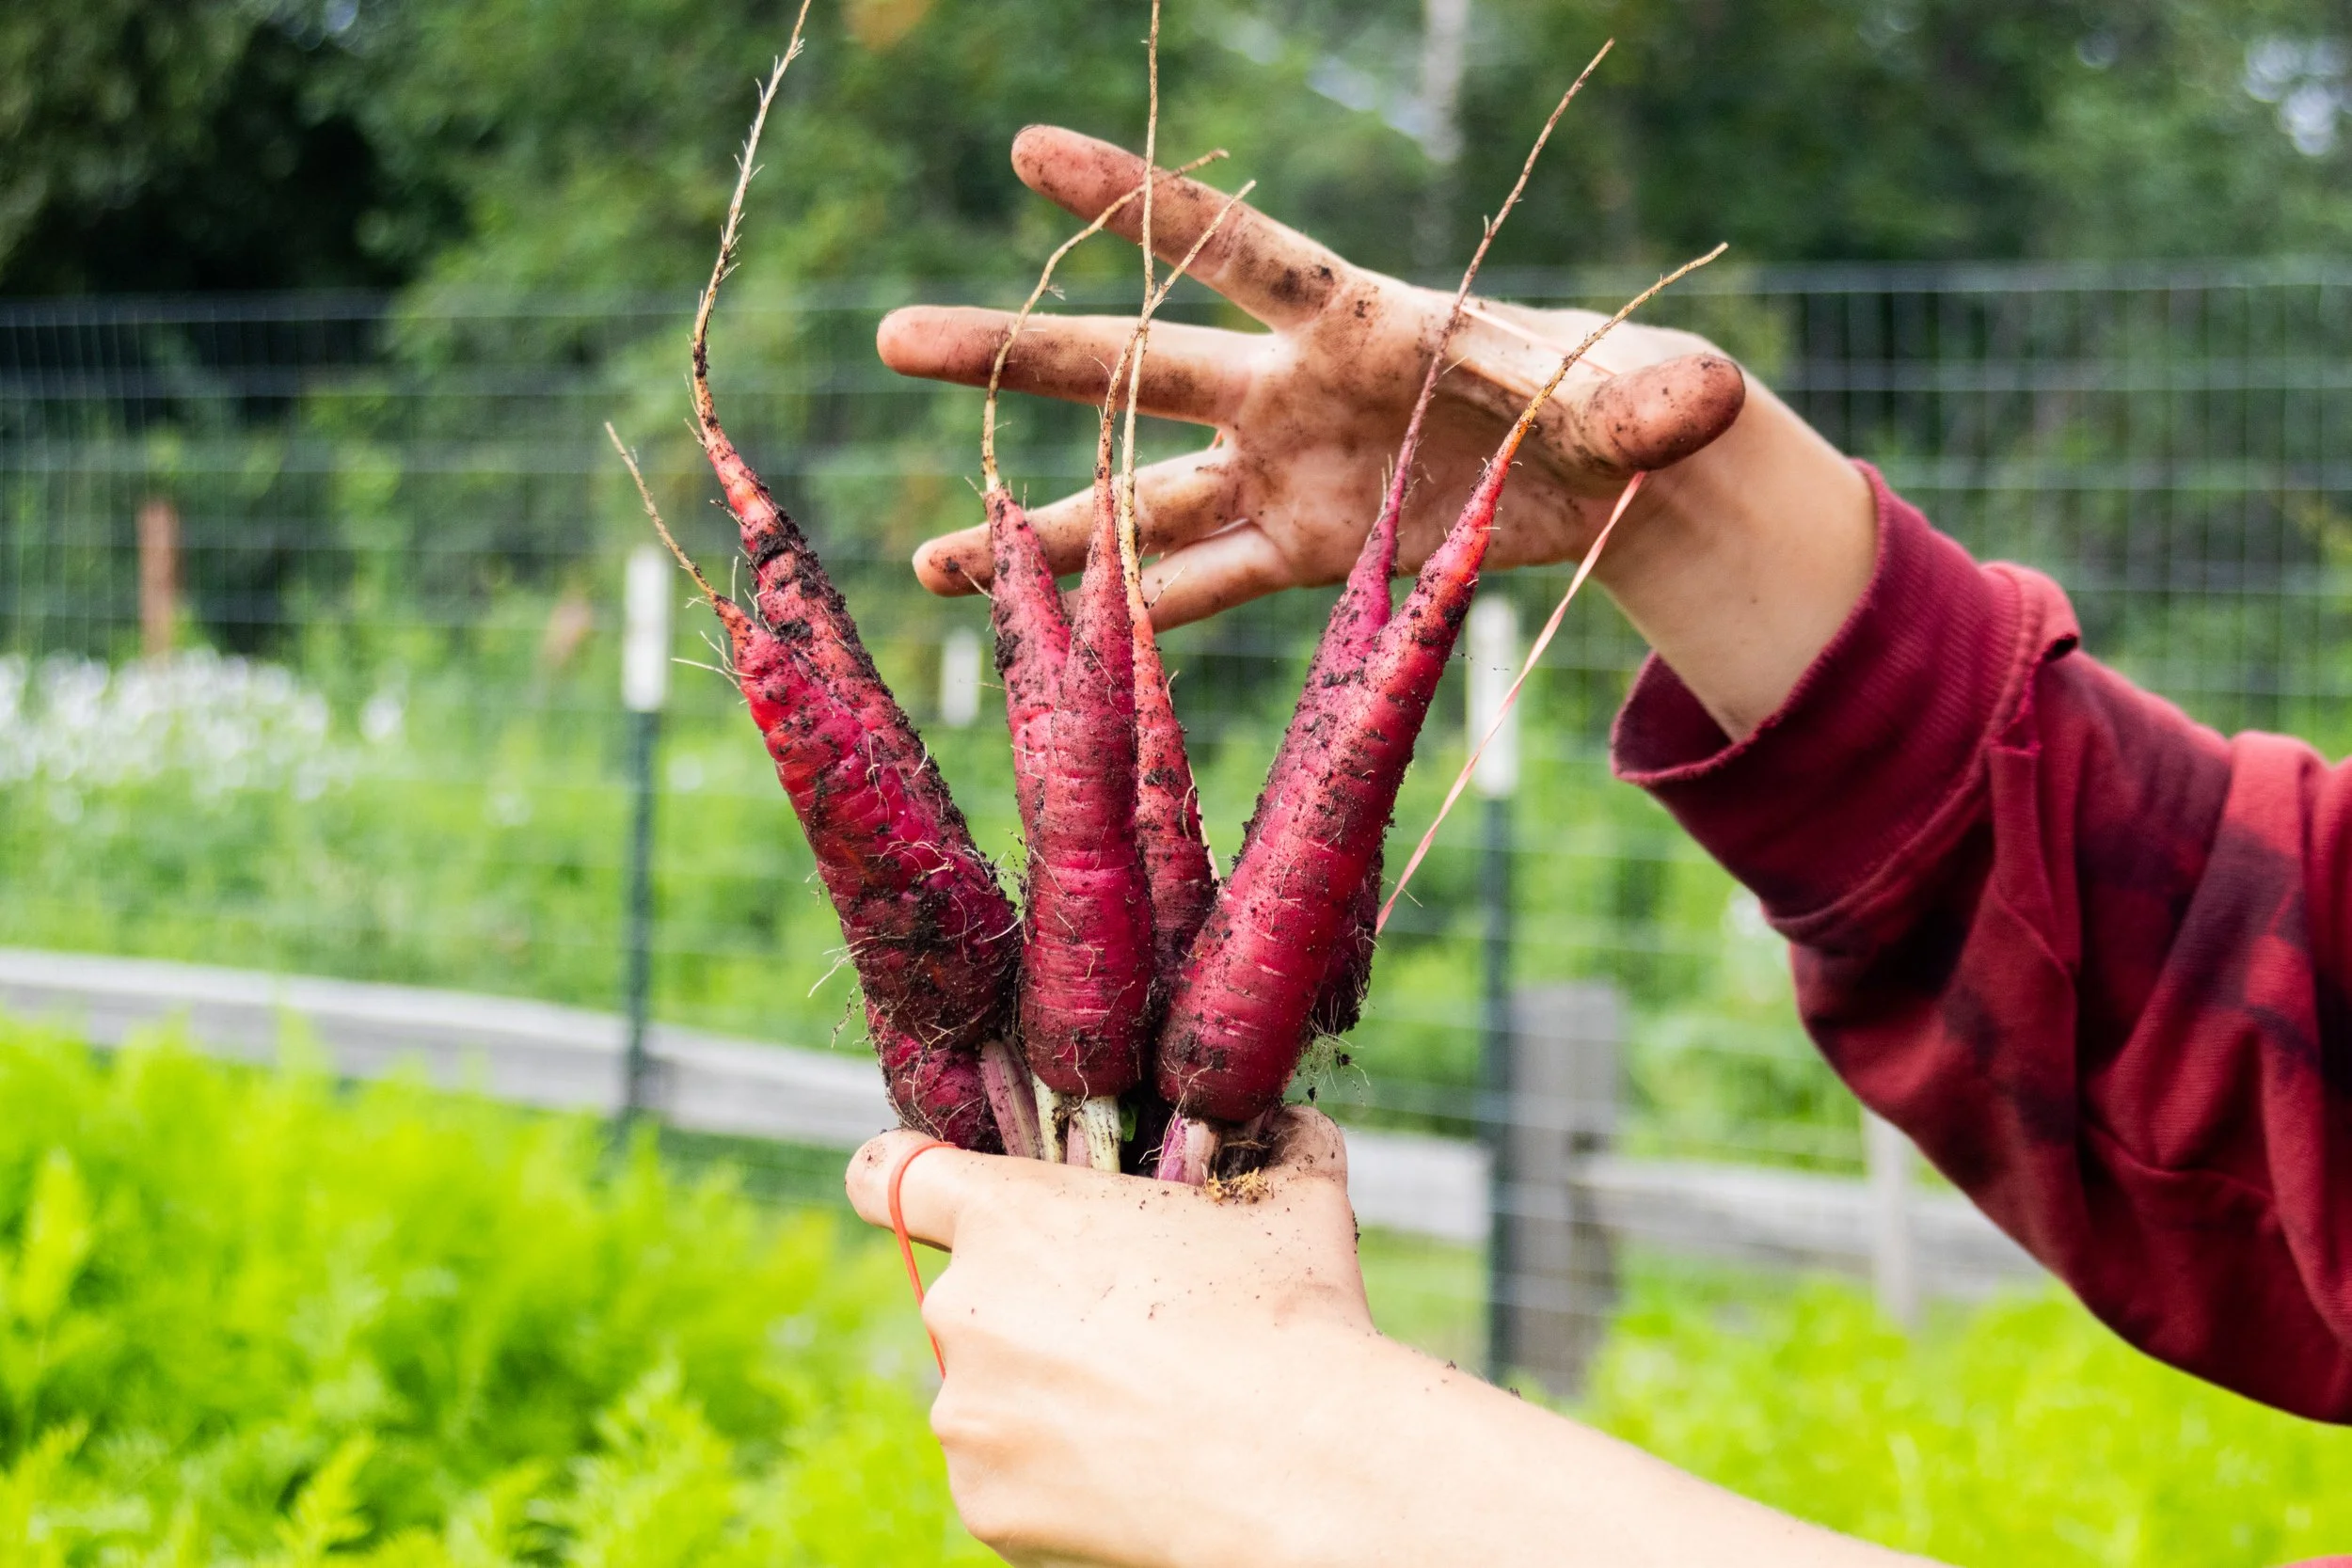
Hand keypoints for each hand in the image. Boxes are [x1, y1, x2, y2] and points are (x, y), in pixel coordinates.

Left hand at [846, 1111, 1379, 1567]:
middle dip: (1035, 1313)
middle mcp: (961, 1308)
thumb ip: (1277, 1147)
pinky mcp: (983, 1504)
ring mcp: (964, 1413)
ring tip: (1147, 1412)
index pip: (886, 1176)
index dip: (900, 1180)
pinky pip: (1007, 1477)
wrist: (1297, 1469)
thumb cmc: (1290, 1318)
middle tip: (1127, 1336)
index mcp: (1007, 1215)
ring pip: (992, 1392)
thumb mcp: (1292, 1201)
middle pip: (972, 1299)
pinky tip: (1132, 1471)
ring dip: (1046, 1397)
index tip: (936, 1203)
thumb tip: (1291, 1127)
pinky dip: (1053, 1478)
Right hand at [878, 126, 1745, 629]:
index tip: (1031, 154)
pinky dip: (1124, 621)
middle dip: (1018, 355)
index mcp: (1362, 319)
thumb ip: (1653, 394)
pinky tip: (1041, 644)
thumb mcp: (1643, 395)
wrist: (1605, 474)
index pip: (1236, 250)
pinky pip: (1196, 590)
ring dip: (1035, 531)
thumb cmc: (1620, 398)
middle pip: (1137, 369)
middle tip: (891, 339)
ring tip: (925, 566)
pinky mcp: (1303, 552)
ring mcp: (1285, 474)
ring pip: (1136, 501)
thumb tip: (1701, 403)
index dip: (1141, 208)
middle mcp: (1293, 391)